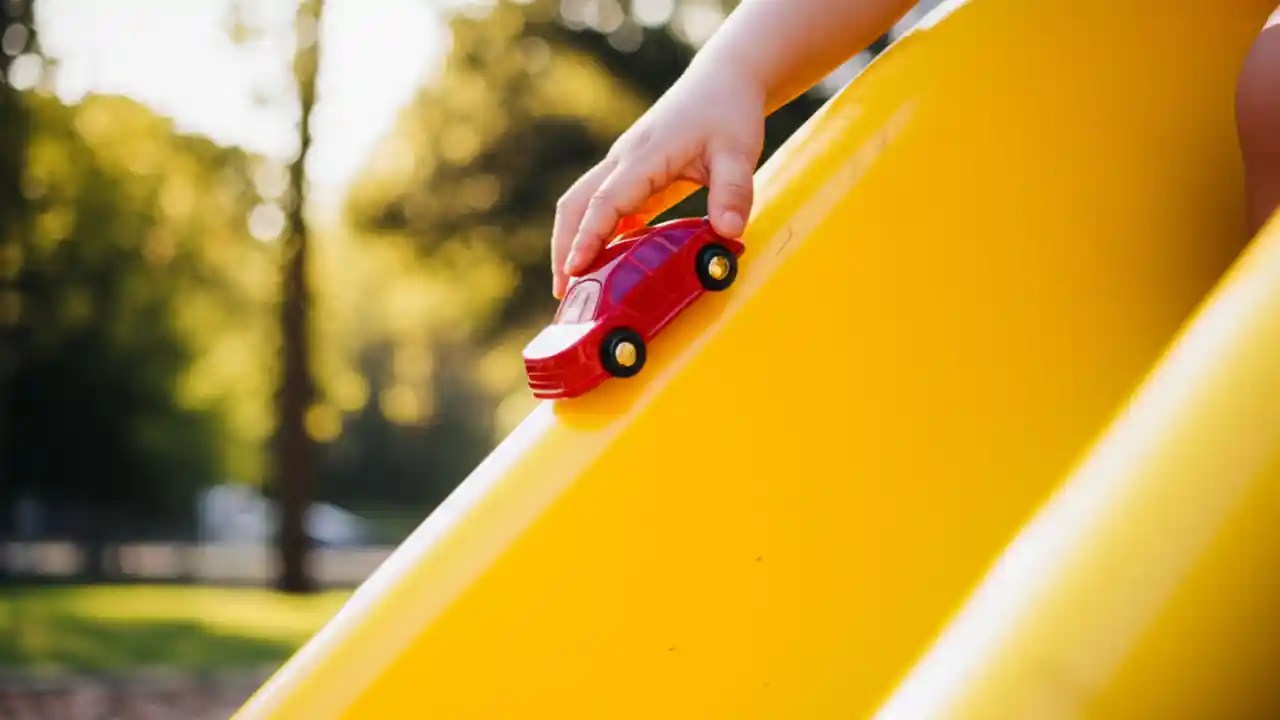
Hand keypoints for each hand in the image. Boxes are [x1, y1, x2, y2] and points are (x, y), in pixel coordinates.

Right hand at [550, 68, 765, 297]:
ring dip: (571, 241)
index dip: (589, 236)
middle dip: (564, 247)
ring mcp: (623, 165)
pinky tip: (603, 262)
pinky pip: (602, 205)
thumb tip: (729, 234)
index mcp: (645, 155)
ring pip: (581, 203)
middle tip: (563, 291)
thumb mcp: (739, 152)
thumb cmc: (728, 112)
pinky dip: (594, 233)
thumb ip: (734, 192)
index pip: (606, 201)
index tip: (575, 269)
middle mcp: (624, 159)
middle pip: (576, 203)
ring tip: (573, 284)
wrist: (722, 81)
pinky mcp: (631, 173)